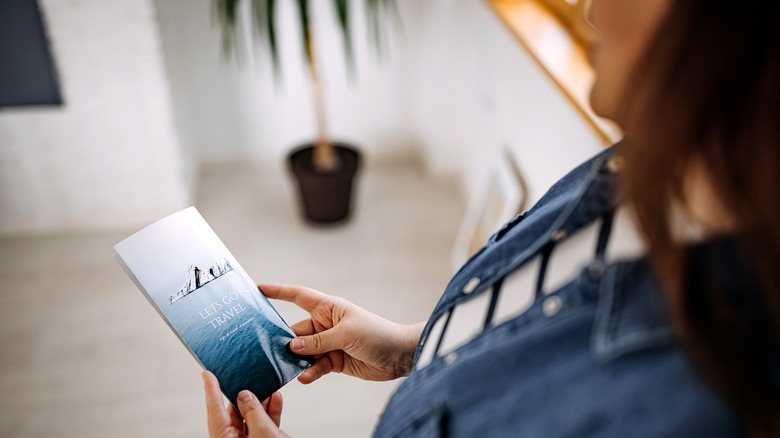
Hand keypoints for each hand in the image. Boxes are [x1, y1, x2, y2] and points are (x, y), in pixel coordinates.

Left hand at [203, 371, 288, 437]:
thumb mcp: (262, 432)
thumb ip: (253, 411)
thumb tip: (245, 395)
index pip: (215, 411)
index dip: (211, 390)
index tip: (207, 373)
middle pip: (234, 412)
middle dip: (243, 393)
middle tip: (246, 374)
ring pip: (252, 416)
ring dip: (261, 400)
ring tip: (268, 385)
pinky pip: (264, 424)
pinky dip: (271, 411)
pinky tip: (277, 399)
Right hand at [260, 284, 424, 383]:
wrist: (400, 356)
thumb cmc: (378, 334)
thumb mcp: (346, 334)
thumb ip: (318, 341)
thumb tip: (292, 346)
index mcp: (328, 308)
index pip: (298, 296)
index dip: (278, 292)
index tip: (258, 290)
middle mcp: (325, 324)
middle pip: (296, 330)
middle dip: (282, 339)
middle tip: (264, 349)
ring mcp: (329, 343)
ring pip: (303, 352)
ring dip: (295, 360)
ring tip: (284, 368)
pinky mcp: (334, 361)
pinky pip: (314, 366)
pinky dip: (309, 372)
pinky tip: (305, 378)